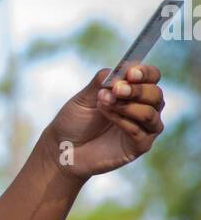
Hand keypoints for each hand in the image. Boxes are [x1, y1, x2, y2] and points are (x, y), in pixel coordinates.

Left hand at [43, 62, 165, 179]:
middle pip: (156, 95)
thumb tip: (117, 71)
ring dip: (128, 106)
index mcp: (134, 92)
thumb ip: (101, 82)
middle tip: (117, 90)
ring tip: (105, 102)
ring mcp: (144, 129)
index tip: (131, 73)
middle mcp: (144, 109)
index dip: (145, 73)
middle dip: (137, 90)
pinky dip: (123, 121)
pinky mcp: (139, 147)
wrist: (63, 148)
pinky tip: (107, 115)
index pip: (152, 77)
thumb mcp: (85, 97)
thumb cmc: (76, 121)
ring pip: (150, 114)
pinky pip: (139, 132)